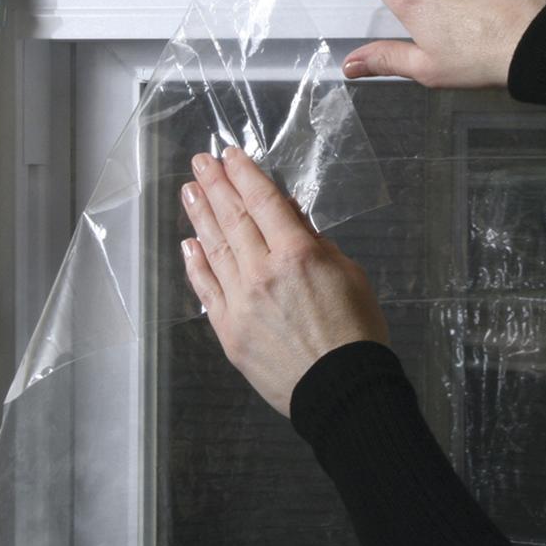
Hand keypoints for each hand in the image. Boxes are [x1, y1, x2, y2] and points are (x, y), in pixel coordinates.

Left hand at [179, 147, 388, 417]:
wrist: (341, 390)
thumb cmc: (356, 331)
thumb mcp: (348, 273)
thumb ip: (314, 241)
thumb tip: (288, 213)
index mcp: (297, 254)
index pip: (262, 202)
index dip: (243, 174)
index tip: (229, 155)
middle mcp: (262, 272)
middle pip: (232, 218)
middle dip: (215, 186)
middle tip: (199, 163)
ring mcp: (240, 302)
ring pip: (214, 249)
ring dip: (200, 216)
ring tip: (189, 192)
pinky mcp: (228, 330)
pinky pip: (206, 290)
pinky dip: (196, 264)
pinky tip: (189, 244)